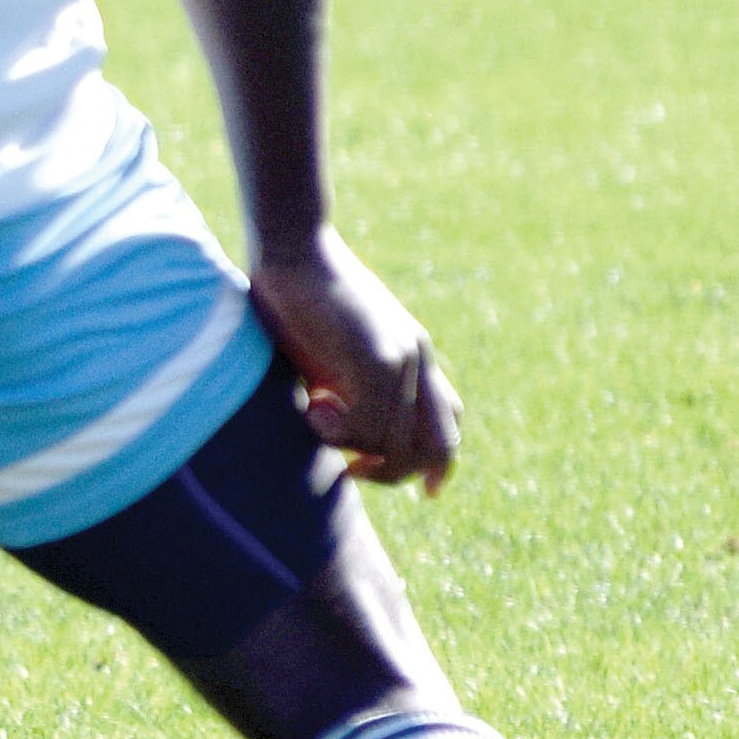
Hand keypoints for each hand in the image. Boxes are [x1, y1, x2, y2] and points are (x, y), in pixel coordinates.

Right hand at [247, 230, 461, 494]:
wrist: (291, 246)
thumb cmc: (294, 296)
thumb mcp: (328, 353)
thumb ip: (342, 387)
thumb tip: (331, 426)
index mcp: (411, 357)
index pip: (447, 422)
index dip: (440, 463)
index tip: (427, 492)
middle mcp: (418, 360)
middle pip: (432, 445)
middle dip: (393, 472)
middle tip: (349, 470)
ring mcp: (404, 358)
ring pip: (394, 440)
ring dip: (351, 446)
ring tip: (315, 416)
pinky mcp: (381, 357)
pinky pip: (369, 423)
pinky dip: (337, 430)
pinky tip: (312, 405)